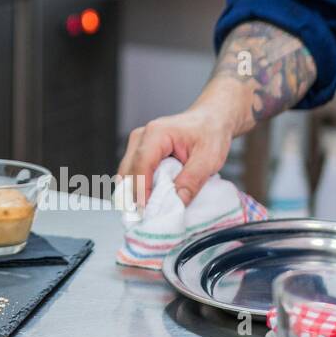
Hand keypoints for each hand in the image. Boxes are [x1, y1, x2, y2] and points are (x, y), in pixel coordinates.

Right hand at [117, 102, 234, 207]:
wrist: (209, 120)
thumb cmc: (210, 134)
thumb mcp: (209, 159)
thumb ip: (192, 180)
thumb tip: (176, 202)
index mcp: (156, 133)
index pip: (141, 165)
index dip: (141, 189)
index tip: (147, 211)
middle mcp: (140, 137)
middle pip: (127, 172)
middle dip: (135, 195)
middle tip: (150, 217)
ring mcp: (136, 145)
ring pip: (125, 175)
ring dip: (135, 193)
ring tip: (152, 211)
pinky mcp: (137, 153)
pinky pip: (131, 174)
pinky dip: (138, 189)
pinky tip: (151, 200)